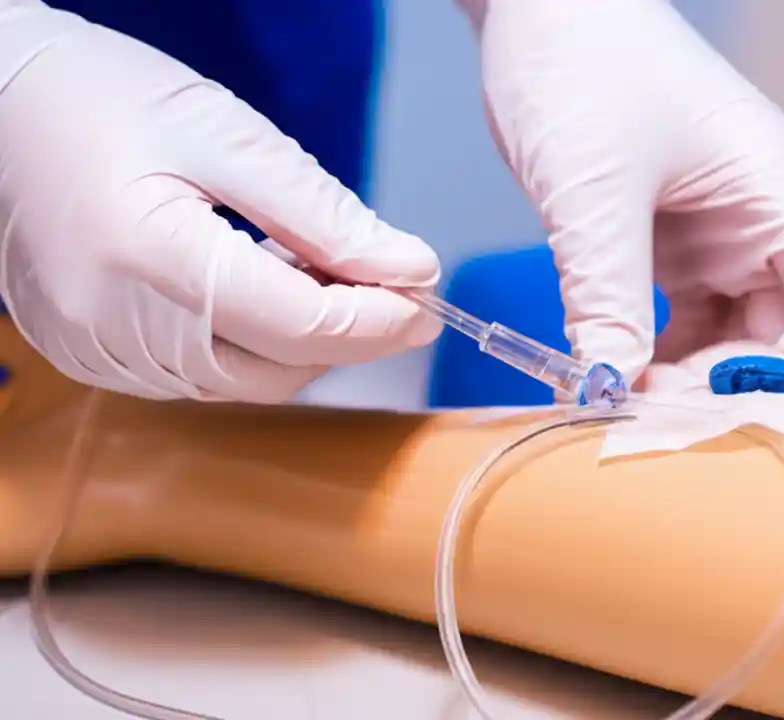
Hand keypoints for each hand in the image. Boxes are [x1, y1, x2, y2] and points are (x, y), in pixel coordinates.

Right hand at [0, 2, 440, 402]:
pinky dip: (248, 344)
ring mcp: (95, 350)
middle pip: (277, 370)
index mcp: (149, 259)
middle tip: (386, 283)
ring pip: (241, 383)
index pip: (301, 326)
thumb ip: (324, 215)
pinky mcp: (87, 354)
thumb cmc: (103, 97)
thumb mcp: (229, 136)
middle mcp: (114, 327)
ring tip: (315, 270)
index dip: (379, 321)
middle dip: (347, 336)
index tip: (428, 298)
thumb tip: (411, 270)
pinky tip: (257, 287)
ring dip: (299, 342)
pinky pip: (197, 375)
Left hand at [463, 0, 783, 391]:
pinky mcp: (672, 247)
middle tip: (659, 422)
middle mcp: (759, 222)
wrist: (540, 8)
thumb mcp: (593, 189)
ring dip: (691, 384)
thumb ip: (605, 294)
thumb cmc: (581, 63)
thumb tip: (610, 391)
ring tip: (631, 410)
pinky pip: (682, 325)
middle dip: (733, 389)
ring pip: (734, 339)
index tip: (736, 407)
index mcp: (775, 193)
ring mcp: (717, 238)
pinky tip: (613, 380)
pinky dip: (654, 359)